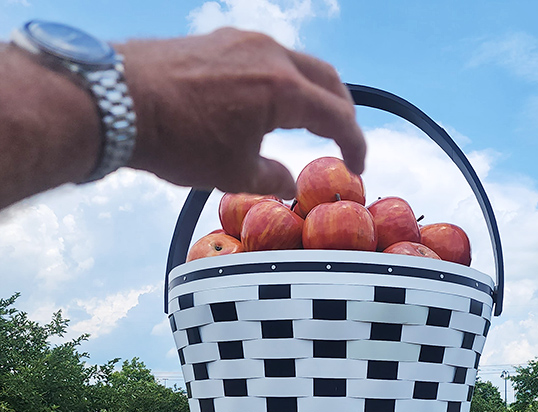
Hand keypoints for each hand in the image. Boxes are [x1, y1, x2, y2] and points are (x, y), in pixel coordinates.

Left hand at [121, 28, 365, 198]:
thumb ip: (272, 178)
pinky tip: (265, 105)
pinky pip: (264, 59)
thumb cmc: (178, 141)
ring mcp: (241, 41)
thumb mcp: (233, 173)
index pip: (337, 115)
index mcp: (283, 89)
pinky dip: (280, 82)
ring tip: (306, 123)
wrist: (117, 101)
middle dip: (340, 111)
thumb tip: (290, 182)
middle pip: (326, 79)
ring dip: (310, 93)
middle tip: (342, 140)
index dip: (354, 144)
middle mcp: (269, 54)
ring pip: (295, 64)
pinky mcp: (218, 40)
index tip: (357, 165)